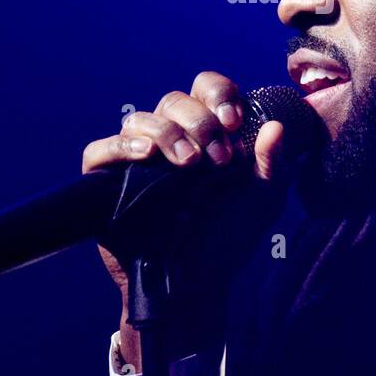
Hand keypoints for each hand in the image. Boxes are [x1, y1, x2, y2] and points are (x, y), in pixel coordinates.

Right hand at [82, 72, 288, 367]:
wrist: (197, 285)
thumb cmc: (228, 239)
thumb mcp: (260, 202)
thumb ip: (271, 164)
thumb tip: (275, 126)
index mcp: (206, 133)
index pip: (205, 90)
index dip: (218, 94)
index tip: (234, 120)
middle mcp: (171, 139)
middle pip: (173, 101)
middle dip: (198, 121)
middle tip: (218, 157)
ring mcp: (137, 160)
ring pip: (138, 120)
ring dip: (165, 132)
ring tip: (189, 162)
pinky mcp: (106, 183)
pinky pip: (100, 150)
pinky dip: (120, 147)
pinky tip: (145, 157)